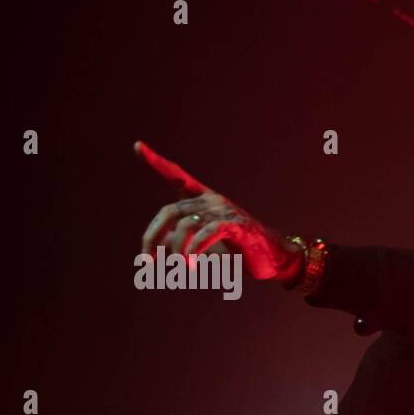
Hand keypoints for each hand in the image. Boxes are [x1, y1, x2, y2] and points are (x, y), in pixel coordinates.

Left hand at [135, 140, 303, 281]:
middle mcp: (212, 200)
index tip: (139, 146)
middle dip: (153, 236)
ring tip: (180, 268)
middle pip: (171, 211)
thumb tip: (153, 249)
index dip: (158, 163)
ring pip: (186, 224)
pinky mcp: (238, 226)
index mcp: (204, 200)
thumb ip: (179, 242)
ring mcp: (225, 211)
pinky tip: (191, 262)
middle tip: (147, 260)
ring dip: (176, 250)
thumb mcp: (203, 245)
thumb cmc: (238, 250)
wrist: (274, 258)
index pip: (178, 177)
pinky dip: (196, 247)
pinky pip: (209, 231)